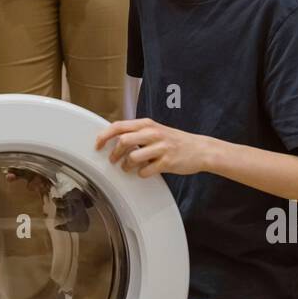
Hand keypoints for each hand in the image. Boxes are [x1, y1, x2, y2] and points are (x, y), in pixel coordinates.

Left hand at [95, 118, 209, 177]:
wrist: (200, 149)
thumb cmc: (174, 140)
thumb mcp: (155, 130)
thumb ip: (137, 132)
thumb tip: (115, 139)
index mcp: (147, 124)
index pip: (118, 126)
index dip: (104, 136)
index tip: (97, 145)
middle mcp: (153, 133)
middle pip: (123, 141)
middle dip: (114, 154)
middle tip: (114, 160)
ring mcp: (161, 147)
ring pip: (133, 157)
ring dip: (127, 166)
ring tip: (129, 168)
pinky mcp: (167, 162)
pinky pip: (146, 171)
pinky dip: (142, 174)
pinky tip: (145, 172)